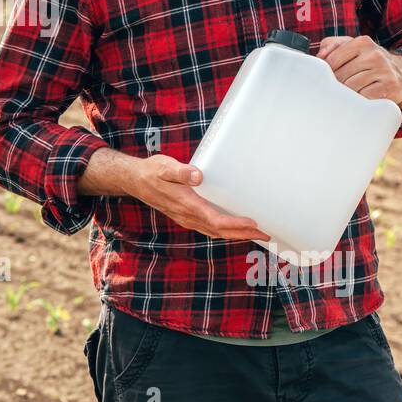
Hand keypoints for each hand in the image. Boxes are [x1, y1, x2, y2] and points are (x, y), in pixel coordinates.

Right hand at [129, 155, 270, 240]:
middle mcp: (187, 216)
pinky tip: (234, 228)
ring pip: (215, 232)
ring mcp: (187, 218)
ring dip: (237, 234)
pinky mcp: (186, 216)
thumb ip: (181, 171)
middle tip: (267, 233)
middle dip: (244, 234)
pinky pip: (209, 228)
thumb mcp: (165, 166)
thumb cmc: (152, 172)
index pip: (215, 220)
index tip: (253, 223)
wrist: (135, 181)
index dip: (235, 224)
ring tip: (257, 233)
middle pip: (220, 231)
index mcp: (186, 204)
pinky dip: (225, 231)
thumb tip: (198, 175)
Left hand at [317, 35, 401, 109]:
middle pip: (341, 76)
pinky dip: (360, 100)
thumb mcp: (350, 47)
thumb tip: (319, 57)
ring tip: (351, 93)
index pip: (332, 60)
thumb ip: (331, 46)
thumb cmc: (367, 61)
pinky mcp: (391, 87)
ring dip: (347, 94)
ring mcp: (385, 71)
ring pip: (351, 88)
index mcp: (362, 42)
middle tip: (339, 88)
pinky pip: (364, 98)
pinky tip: (363, 98)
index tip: (328, 78)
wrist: (400, 74)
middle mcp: (375, 54)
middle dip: (337, 84)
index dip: (327, 73)